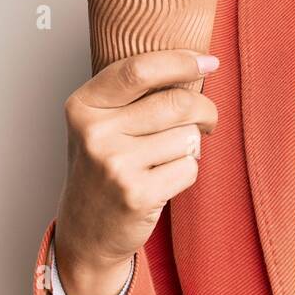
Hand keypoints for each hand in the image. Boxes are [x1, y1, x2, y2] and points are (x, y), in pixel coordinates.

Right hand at [53, 49, 219, 294]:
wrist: (86, 232)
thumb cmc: (108, 164)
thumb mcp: (105, 121)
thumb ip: (139, 91)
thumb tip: (201, 61)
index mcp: (84, 105)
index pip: (140, 69)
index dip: (182, 62)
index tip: (209, 62)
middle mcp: (95, 133)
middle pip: (177, 102)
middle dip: (204, 109)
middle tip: (206, 119)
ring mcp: (114, 165)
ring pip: (188, 135)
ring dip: (191, 145)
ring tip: (167, 158)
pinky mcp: (136, 194)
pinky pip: (189, 167)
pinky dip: (186, 172)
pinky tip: (162, 181)